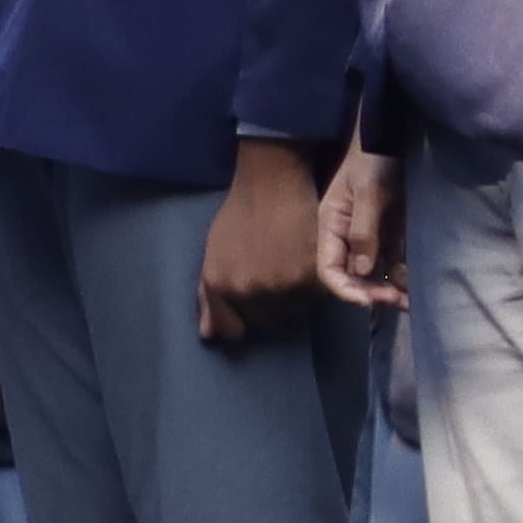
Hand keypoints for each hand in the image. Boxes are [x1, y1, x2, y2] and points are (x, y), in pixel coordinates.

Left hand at [198, 137, 328, 346]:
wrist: (271, 186)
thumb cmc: (239, 216)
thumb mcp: (213, 254)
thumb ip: (209, 296)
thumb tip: (210, 336)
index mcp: (219, 285)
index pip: (233, 329)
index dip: (241, 319)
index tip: (249, 305)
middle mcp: (248, 290)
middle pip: (265, 321)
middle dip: (269, 306)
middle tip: (273, 275)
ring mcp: (280, 286)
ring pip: (292, 312)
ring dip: (293, 297)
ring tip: (288, 266)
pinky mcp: (311, 277)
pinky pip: (313, 298)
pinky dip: (312, 287)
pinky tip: (303, 265)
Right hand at [321, 144, 412, 311]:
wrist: (392, 139)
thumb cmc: (373, 161)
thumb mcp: (369, 192)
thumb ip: (364, 230)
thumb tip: (364, 271)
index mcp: (331, 226)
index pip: (329, 269)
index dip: (345, 289)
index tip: (370, 301)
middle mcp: (346, 236)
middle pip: (351, 276)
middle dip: (371, 293)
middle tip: (398, 301)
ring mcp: (369, 235)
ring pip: (374, 273)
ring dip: (390, 289)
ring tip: (411, 300)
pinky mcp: (390, 233)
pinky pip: (393, 261)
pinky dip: (402, 276)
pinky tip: (416, 285)